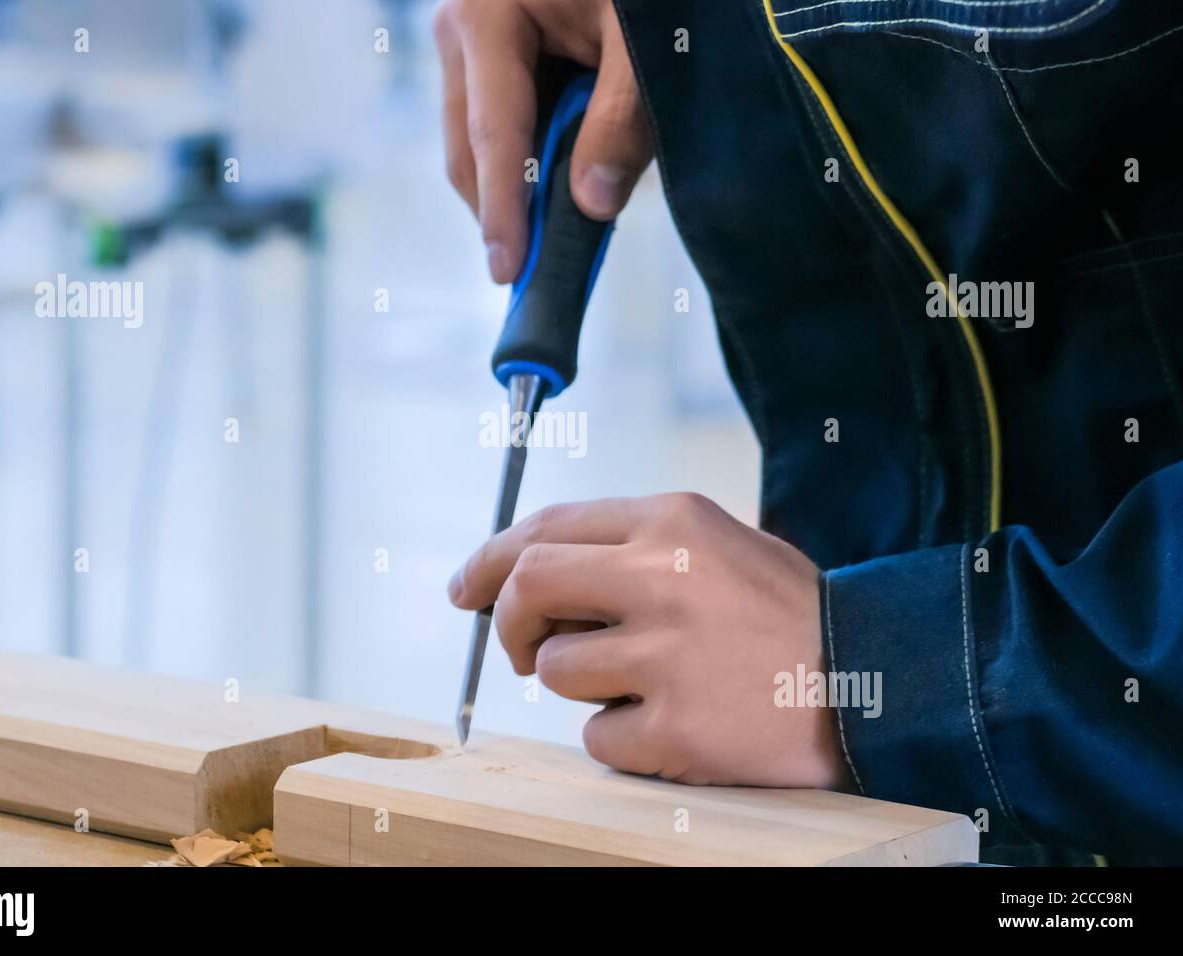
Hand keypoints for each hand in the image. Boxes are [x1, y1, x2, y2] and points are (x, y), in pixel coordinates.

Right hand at [432, 0, 652, 281]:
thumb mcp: (643, 43)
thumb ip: (621, 122)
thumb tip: (592, 206)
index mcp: (487, 15)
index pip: (493, 134)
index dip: (504, 210)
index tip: (509, 271)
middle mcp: (460, 28)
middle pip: (469, 148)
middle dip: (504, 209)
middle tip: (539, 269)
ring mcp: (466, 42)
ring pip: (477, 143)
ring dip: (518, 187)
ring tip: (559, 225)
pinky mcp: (486, 53)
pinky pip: (496, 124)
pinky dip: (528, 160)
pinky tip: (562, 177)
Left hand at [448, 494, 849, 788]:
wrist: (878, 681)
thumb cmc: (786, 615)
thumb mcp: (718, 544)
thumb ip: (630, 548)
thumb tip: (529, 576)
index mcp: (673, 521)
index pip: (545, 527)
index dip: (490, 558)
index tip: (465, 587)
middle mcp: (663, 577)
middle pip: (527, 587)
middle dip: (509, 622)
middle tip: (524, 648)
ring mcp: (667, 655)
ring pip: (557, 669)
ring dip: (583, 684)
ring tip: (650, 683)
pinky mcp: (676, 728)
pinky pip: (598, 737)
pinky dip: (622, 737)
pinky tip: (677, 723)